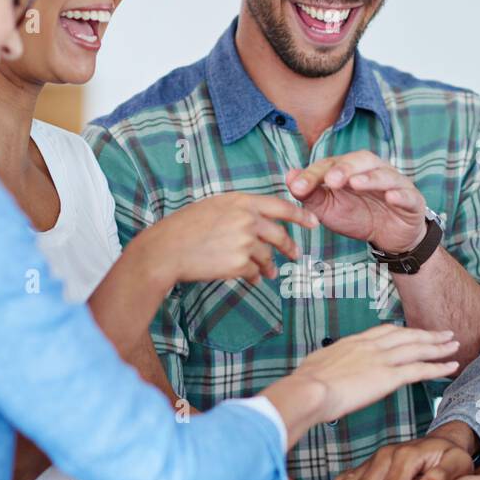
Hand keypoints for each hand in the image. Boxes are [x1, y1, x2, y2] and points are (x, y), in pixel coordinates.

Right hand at [140, 192, 316, 285]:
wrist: (166, 250)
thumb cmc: (184, 228)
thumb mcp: (213, 206)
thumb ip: (239, 209)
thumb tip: (260, 219)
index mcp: (241, 201)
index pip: (280, 206)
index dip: (300, 215)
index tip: (313, 222)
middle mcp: (246, 219)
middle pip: (279, 235)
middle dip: (289, 247)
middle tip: (294, 255)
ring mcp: (244, 241)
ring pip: (267, 256)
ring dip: (269, 266)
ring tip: (268, 272)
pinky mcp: (239, 263)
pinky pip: (255, 272)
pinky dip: (254, 276)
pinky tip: (251, 278)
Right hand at [280, 325, 458, 427]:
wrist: (309, 390)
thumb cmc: (306, 383)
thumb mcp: (316, 365)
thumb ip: (328, 366)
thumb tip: (324, 372)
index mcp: (354, 342)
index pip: (385, 332)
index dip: (404, 331)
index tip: (414, 331)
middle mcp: (371, 346)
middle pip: (406, 335)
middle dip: (427, 334)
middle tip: (444, 333)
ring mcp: (381, 360)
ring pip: (418, 349)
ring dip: (438, 346)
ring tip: (454, 344)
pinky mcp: (388, 377)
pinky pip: (420, 370)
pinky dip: (438, 367)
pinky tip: (451, 366)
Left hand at [286, 150, 426, 253]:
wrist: (389, 237)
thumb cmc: (359, 216)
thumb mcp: (329, 209)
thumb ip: (310, 194)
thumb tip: (289, 175)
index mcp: (351, 169)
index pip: (331, 165)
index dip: (314, 175)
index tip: (298, 188)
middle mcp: (374, 170)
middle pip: (360, 160)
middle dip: (344, 168)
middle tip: (330, 181)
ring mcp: (395, 183)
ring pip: (383, 174)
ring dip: (369, 178)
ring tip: (355, 184)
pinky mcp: (411, 200)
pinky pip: (407, 195)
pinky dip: (399, 195)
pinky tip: (390, 198)